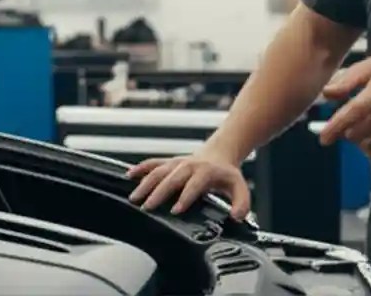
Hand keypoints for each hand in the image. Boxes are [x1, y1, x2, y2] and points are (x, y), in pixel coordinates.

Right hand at [125, 146, 251, 219]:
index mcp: (206, 172)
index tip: (175, 210)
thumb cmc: (227, 174)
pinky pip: (153, 163)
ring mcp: (177, 162)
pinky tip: (128, 175)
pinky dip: (140, 168)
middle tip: (147, 207)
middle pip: (172, 178)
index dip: (185, 197)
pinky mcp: (169, 162)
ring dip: (145, 183)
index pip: (194, 185)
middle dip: (159, 193)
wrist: (220, 153)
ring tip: (134, 198)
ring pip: (159, 171)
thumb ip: (242, 203)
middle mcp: (189, 165)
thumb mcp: (240, 188)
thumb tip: (236, 217)